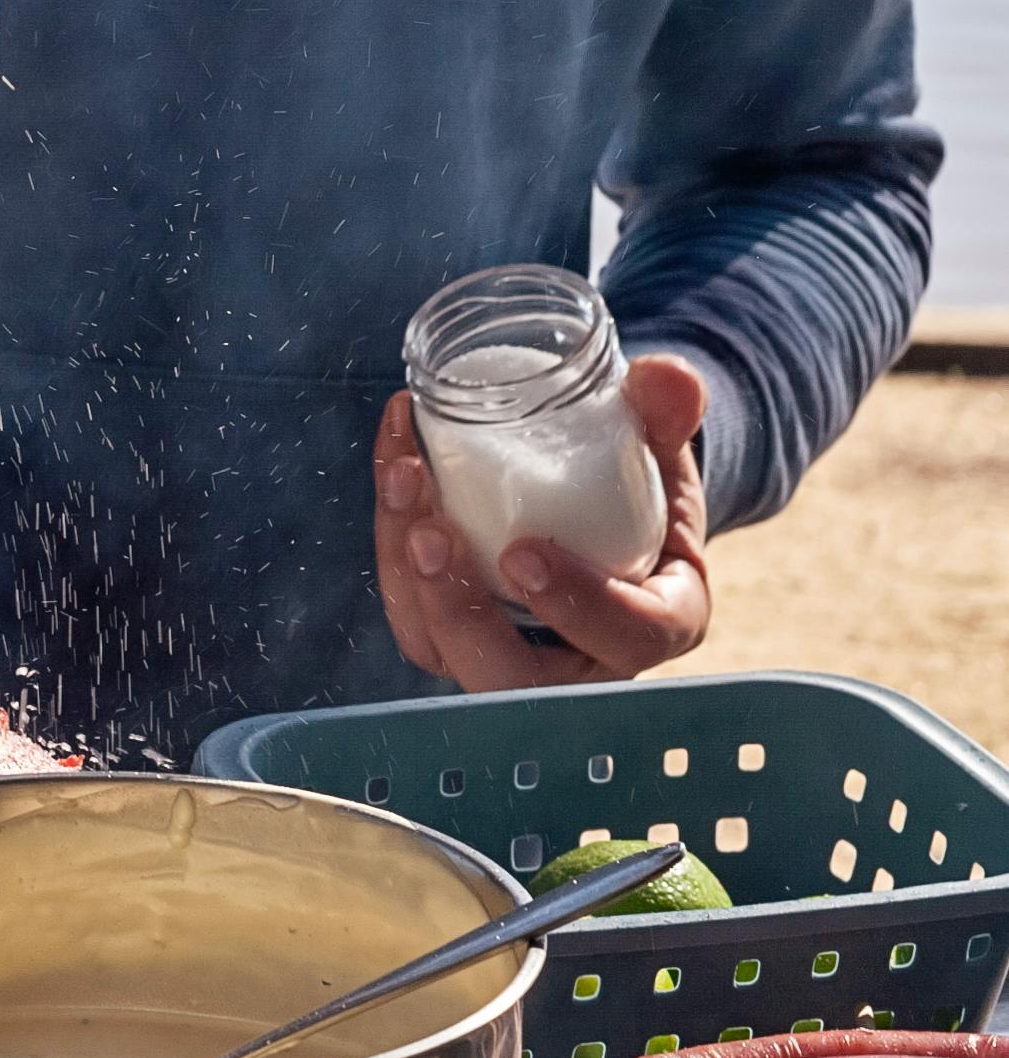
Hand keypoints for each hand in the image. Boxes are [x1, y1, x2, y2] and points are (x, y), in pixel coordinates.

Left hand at [374, 356, 711, 691]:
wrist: (600, 494)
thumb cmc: (640, 480)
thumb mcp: (662, 449)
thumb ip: (666, 413)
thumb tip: (666, 378)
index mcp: (655, 623)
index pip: (629, 638)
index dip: (578, 605)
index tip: (524, 554)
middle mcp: (582, 661)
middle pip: (514, 679)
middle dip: (459, 612)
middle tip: (432, 535)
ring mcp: (511, 654)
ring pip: (443, 649)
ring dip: (409, 574)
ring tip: (404, 480)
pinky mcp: (456, 634)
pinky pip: (412, 611)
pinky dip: (393, 542)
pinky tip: (397, 465)